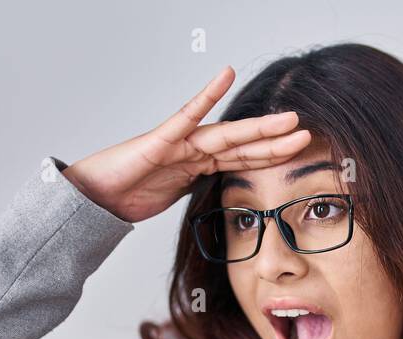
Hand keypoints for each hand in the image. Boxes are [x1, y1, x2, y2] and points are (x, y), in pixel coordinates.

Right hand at [61, 65, 310, 223]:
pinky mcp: (160, 140)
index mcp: (199, 167)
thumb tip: (219, 195)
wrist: (95, 199)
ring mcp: (179, 143)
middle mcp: (194, 151)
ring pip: (227, 134)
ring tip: (287, 120)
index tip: (300, 155)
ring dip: (258, 128)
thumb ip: (196, 189)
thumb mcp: (174, 197)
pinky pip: (187, 115)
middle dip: (276, 142)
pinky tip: (225, 74)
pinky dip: (206, 95)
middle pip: (243, 146)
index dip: (272, 157)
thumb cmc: (127, 194)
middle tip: (307, 135)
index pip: (243, 161)